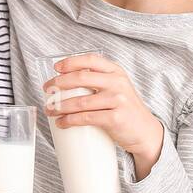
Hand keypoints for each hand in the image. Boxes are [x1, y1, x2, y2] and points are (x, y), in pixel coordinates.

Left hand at [43, 54, 163, 171]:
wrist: (146, 132)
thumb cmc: (125, 110)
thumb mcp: (117, 88)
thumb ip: (99, 81)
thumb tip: (64, 82)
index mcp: (116, 72)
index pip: (91, 60)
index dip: (71, 62)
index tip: (56, 68)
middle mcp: (118, 83)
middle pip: (81, 78)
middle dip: (59, 84)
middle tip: (47, 90)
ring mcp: (117, 100)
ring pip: (80, 101)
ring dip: (59, 106)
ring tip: (49, 110)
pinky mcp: (115, 119)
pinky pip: (86, 118)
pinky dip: (69, 120)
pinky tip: (61, 123)